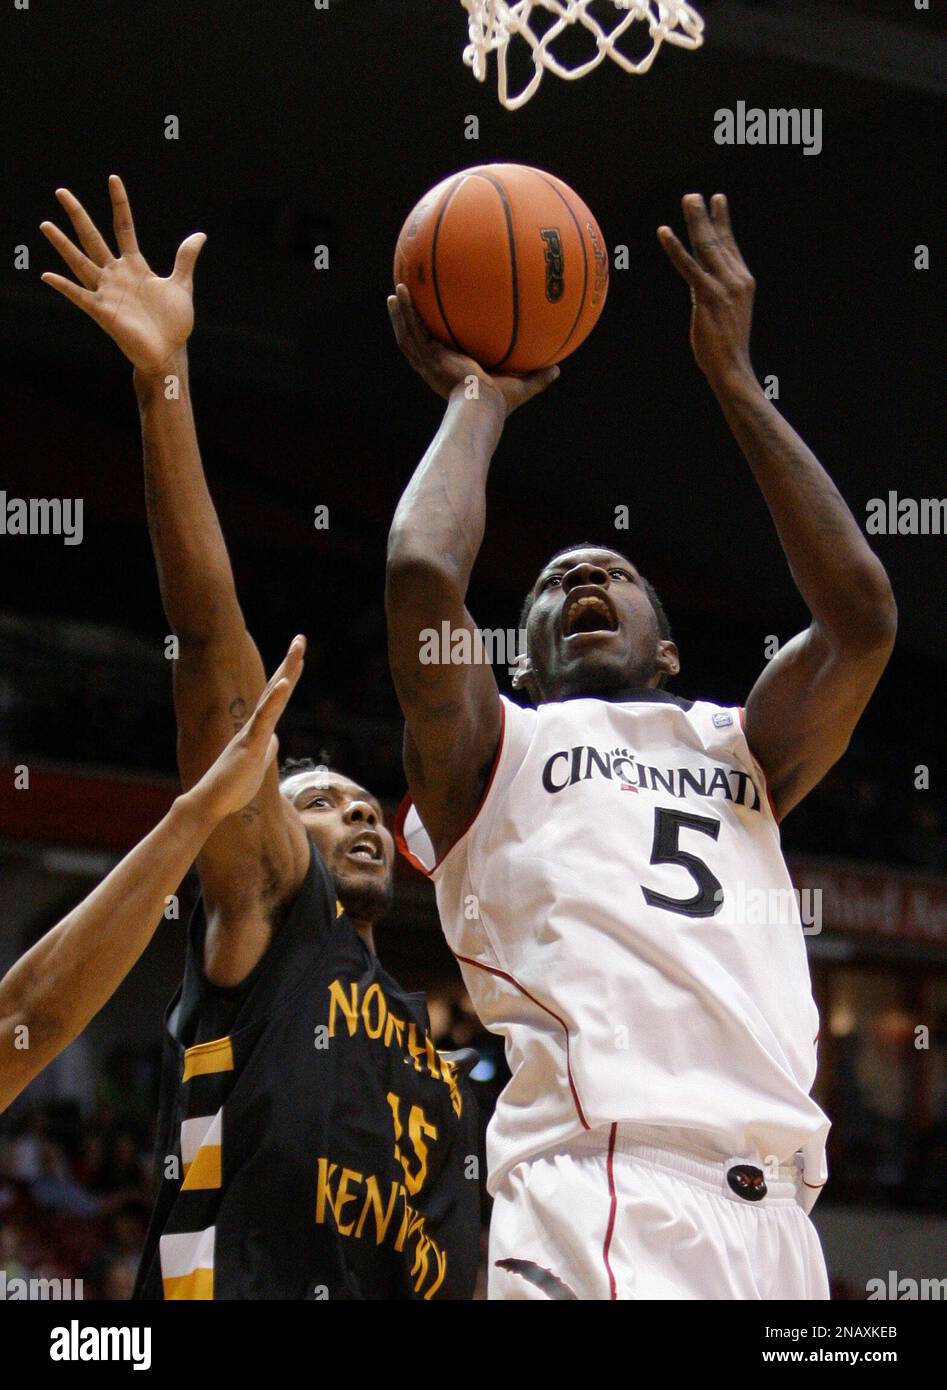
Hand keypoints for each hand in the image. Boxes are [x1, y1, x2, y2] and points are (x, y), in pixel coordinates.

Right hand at [40, 175, 205, 376]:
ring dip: (63, 245)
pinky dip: (64, 287)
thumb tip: (200, 235)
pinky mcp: (103, 312)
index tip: (113, 179)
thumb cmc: (173, 322)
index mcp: (136, 266)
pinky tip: (48, 276)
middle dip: (78, 215)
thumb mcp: (182, 285)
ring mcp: (108, 292)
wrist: (168, 352)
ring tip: (45, 224)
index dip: (120, 204)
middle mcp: (117, 275)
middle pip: (94, 238)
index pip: (124, 227)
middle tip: (61, 192)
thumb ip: (185, 259)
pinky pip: (80, 296)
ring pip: (80, 262)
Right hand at [189, 636, 305, 824]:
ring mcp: (251, 733)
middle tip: (300, 639)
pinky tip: (284, 683)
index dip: (288, 676)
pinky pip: (264, 719)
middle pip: (276, 689)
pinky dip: (274, 700)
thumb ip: (266, 749)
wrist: (211, 803)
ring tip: (297, 650)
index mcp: (258, 730)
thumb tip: (275, 738)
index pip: (277, 698)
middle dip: (290, 663)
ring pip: (271, 698)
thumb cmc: (232, 788)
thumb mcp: (257, 765)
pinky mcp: (249, 744)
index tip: (298, 657)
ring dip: (285, 672)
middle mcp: (254, 725)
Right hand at [387, 283, 558, 418]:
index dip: (433, 340)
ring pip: (408, 334)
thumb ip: (537, 376)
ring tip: (396, 292)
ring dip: (401, 314)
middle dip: (410, 322)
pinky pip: (412, 330)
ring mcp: (429, 361)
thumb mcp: (520, 385)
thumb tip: (558, 368)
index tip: (432, 325)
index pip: (439, 353)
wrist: (482, 404)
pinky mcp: (428, 355)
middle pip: (417, 341)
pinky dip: (404, 312)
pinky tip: (400, 293)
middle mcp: (436, 367)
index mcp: (451, 373)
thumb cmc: (499, 402)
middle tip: (407, 303)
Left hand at [658, 194, 755, 388]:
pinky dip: (675, 248)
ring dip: (695, 221)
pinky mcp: (708, 296)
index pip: (730, 245)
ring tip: (688, 199)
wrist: (733, 367)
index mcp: (743, 281)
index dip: (723, 222)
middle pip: (718, 240)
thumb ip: (712, 295)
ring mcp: (724, 286)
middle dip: (706, 215)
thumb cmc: (726, 347)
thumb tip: (699, 287)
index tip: (719, 200)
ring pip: (706, 246)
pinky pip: (688, 267)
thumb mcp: (724, 315)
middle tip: (694, 195)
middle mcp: (737, 278)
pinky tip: (665, 232)